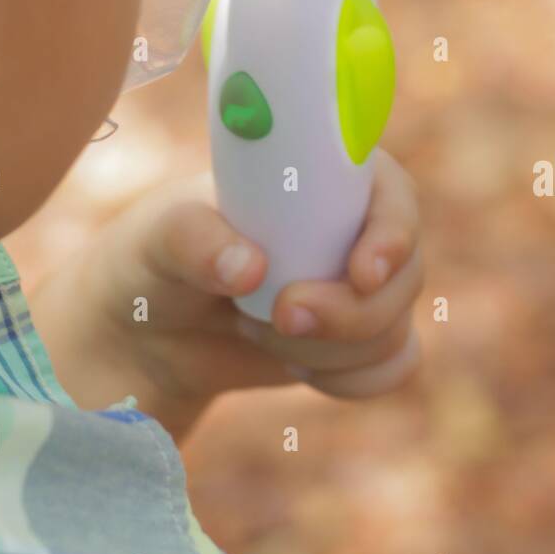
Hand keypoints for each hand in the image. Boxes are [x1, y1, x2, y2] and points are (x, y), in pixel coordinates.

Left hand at [30, 150, 422, 438]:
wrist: (149, 332)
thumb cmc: (156, 256)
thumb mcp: (160, 234)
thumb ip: (196, 238)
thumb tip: (250, 267)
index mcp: (322, 174)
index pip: (391, 190)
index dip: (392, 230)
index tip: (361, 273)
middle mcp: (355, 224)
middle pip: (404, 271)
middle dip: (350, 312)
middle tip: (282, 317)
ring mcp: (361, 284)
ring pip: (394, 325)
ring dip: (328, 348)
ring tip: (254, 327)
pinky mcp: (358, 339)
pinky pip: (393, 365)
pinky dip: (349, 379)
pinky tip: (293, 366)